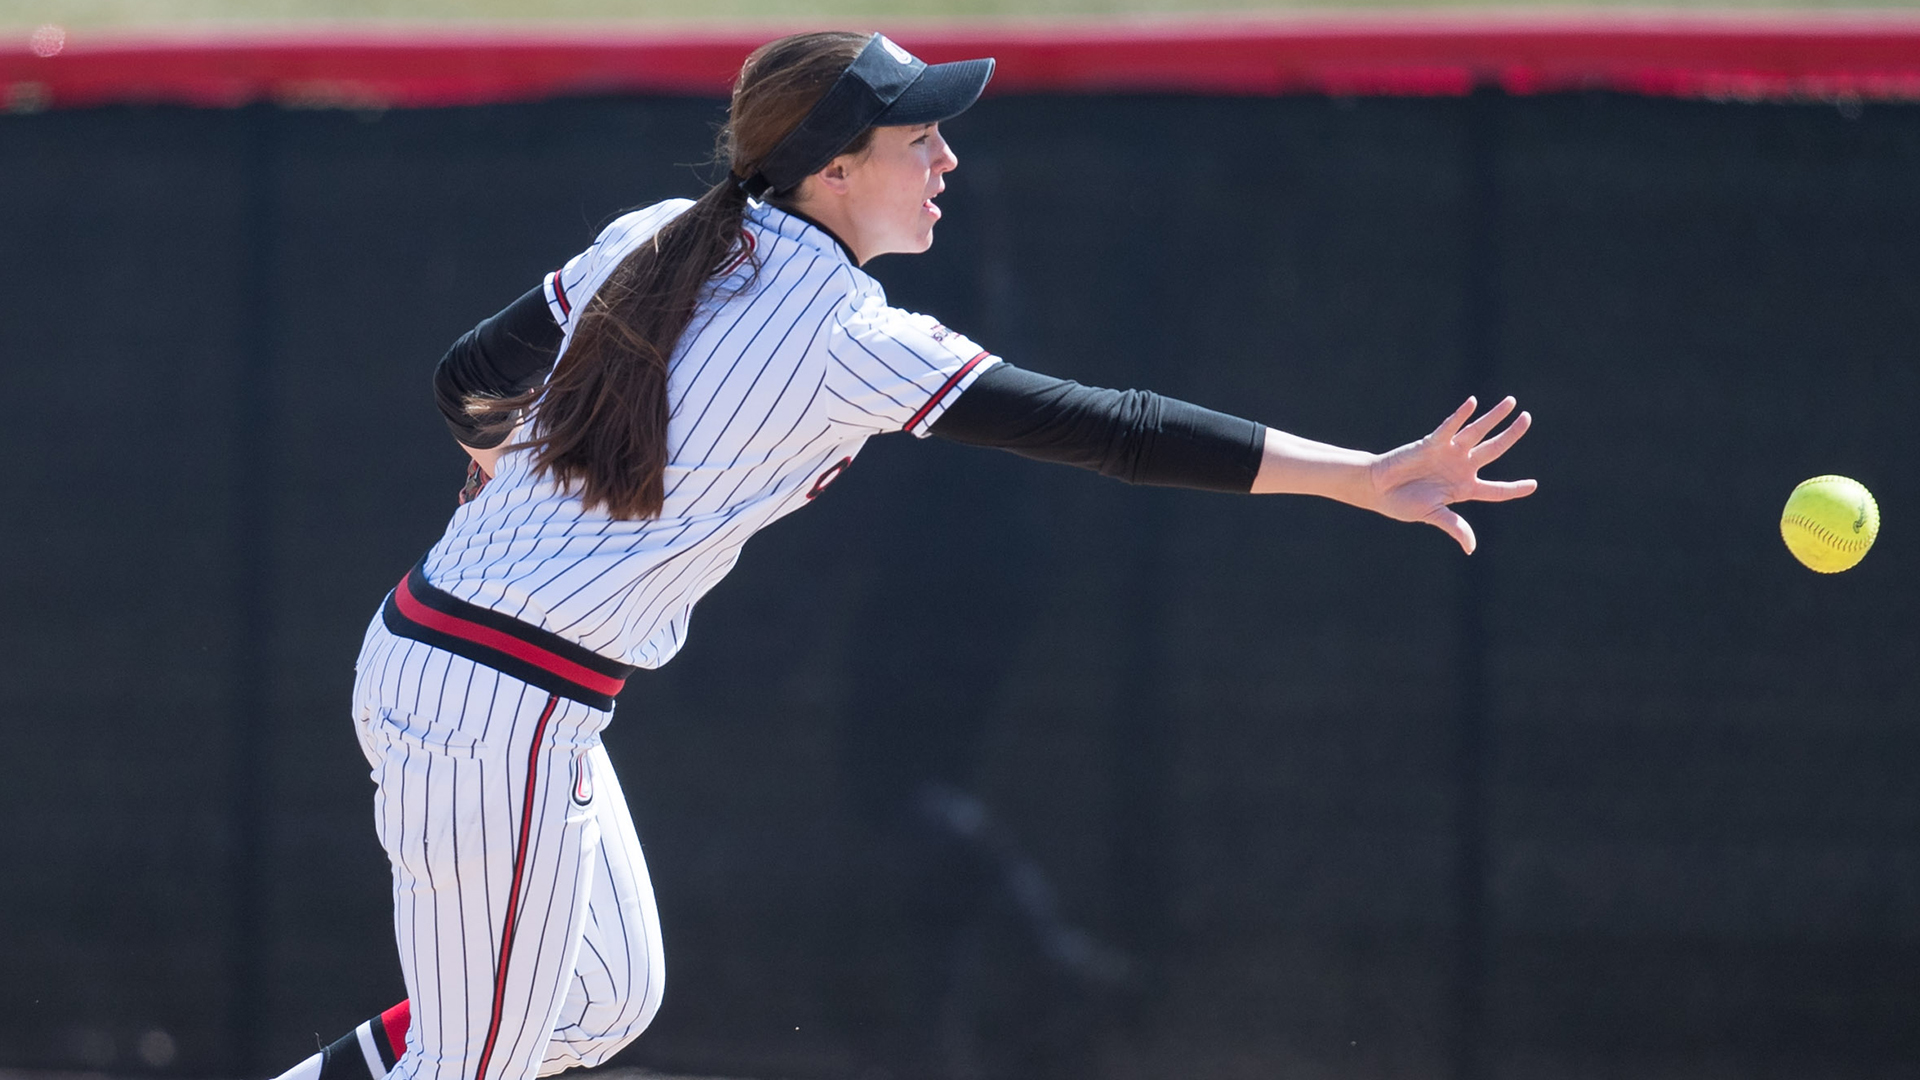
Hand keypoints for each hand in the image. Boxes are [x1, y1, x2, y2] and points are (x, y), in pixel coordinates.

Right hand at [1365, 396, 1535, 553]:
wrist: (1377, 488)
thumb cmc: (1403, 503)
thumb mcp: (1432, 515)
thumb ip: (1454, 526)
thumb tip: (1471, 548)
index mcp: (1464, 488)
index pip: (1495, 489)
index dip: (1514, 488)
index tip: (1533, 485)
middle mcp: (1461, 467)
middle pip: (1494, 450)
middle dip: (1511, 434)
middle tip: (1527, 418)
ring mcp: (1448, 453)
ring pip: (1477, 432)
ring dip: (1493, 417)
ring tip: (1510, 402)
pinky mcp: (1432, 442)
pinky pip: (1450, 427)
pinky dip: (1460, 416)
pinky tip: (1473, 403)